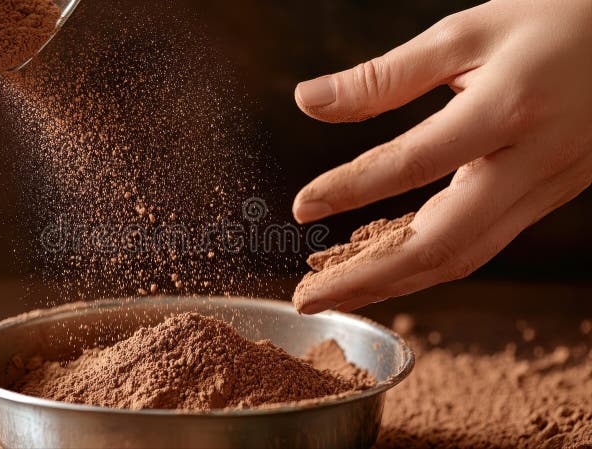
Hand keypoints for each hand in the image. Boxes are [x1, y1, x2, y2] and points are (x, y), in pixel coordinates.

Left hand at [292, 0, 591, 313]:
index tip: (301, 206)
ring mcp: (547, 189)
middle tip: (308, 298)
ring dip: (394, 281)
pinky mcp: (547, 199)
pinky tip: (388, 263)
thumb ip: (386, 75)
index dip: (351, 188)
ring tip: (339, 291)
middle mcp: (532, 162)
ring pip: (464, 256)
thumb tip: (308, 100)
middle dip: (368, 278)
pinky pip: (481, 244)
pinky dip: (427, 262)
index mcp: (509, 109)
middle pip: (442, 242)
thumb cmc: (554, 20)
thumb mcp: (467, 33)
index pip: (414, 162)